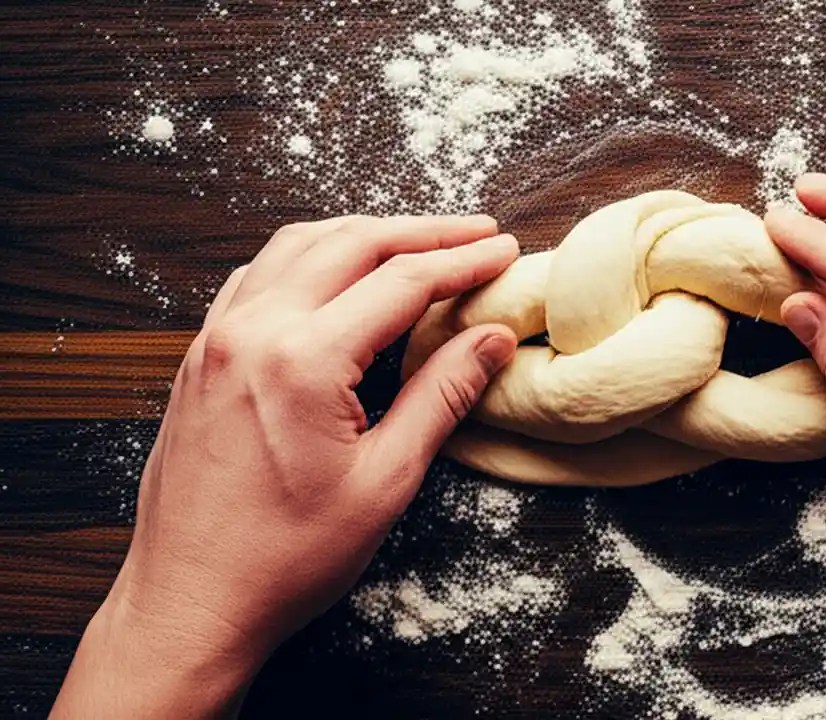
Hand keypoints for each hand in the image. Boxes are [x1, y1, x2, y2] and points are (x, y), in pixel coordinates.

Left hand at [54, 216, 518, 717]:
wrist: (190, 602)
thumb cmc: (285, 558)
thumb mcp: (386, 481)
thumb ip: (442, 396)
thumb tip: (490, 339)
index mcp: (303, 360)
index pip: (401, 282)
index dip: (462, 261)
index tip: (503, 252)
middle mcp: (253, 331)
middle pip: (351, 244)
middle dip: (423, 232)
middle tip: (477, 232)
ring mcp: (218, 339)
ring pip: (299, 246)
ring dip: (364, 234)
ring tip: (417, 241)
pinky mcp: (201, 355)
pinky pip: (259, 275)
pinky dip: (310, 257)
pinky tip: (337, 273)